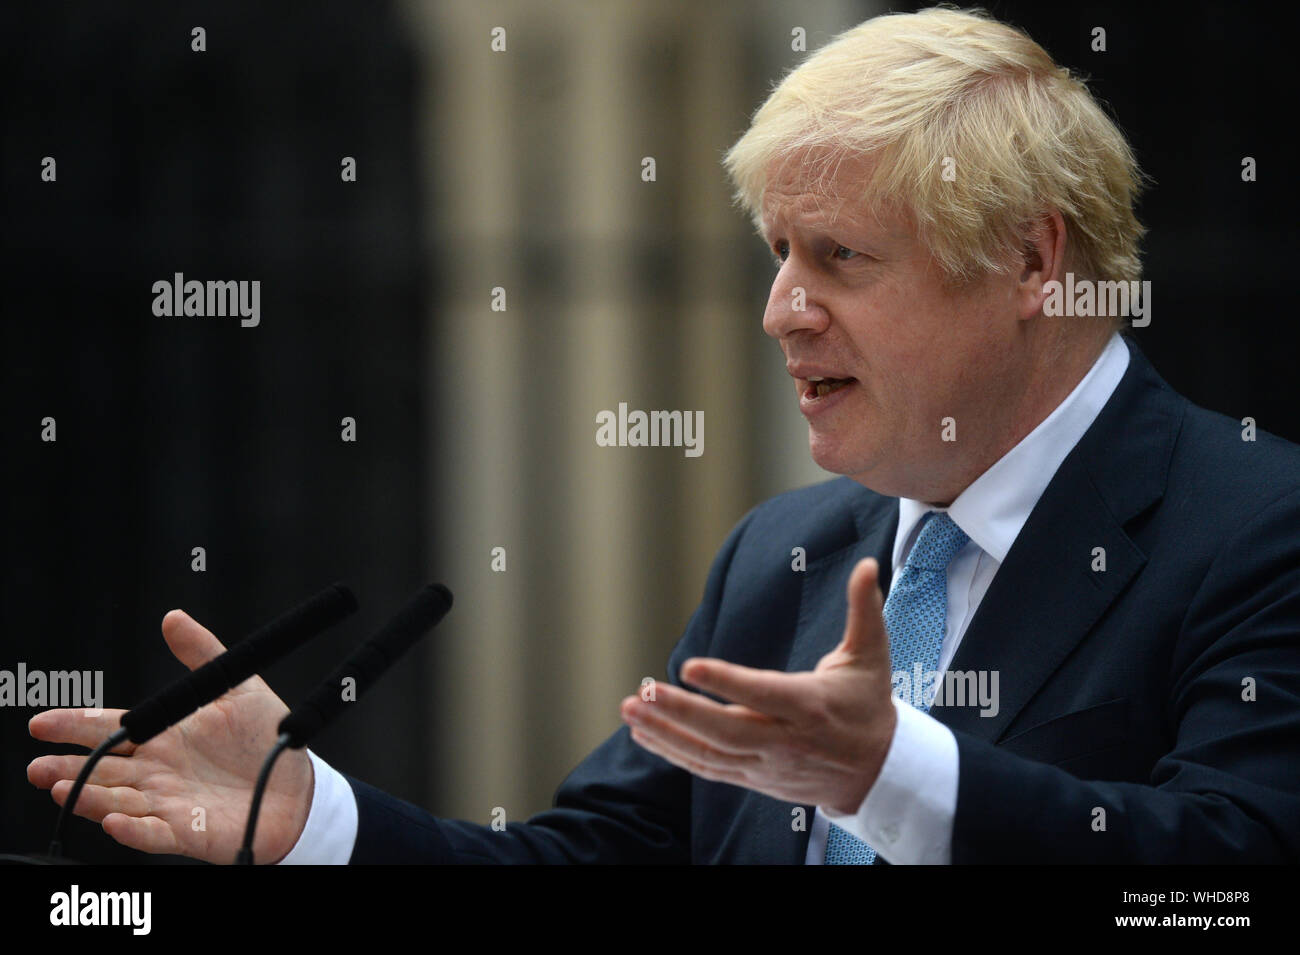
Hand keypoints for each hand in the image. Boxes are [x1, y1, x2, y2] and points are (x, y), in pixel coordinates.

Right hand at [27, 609, 313, 863]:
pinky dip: (132, 830)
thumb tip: (174, 618)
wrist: (300, 784)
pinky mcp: (189, 833)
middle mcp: (159, 773)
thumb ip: (202, 654)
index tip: (41, 723)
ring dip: (90, 798)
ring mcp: (170, 804)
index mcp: (164, 738)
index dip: (74, 726)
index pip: (110, 730)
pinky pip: (154, 834)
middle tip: (39, 767)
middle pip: (102, 771)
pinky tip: (113, 822)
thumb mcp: (237, 688)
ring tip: (62, 789)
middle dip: (67, 769)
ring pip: (118, 802)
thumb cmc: (265, 740)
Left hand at [620, 556, 896, 813]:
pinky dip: (674, 753)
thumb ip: (863, 609)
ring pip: (709, 753)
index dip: (726, 682)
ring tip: (630, 709)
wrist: (877, 773)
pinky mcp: (753, 778)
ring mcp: (766, 764)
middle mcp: (784, 740)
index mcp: (809, 705)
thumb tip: (868, 564)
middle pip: (726, 731)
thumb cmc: (868, 706)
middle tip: (644, 692)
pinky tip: (644, 735)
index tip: (689, 666)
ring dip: (666, 733)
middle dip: (681, 713)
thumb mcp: (871, 656)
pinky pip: (707, 767)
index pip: (762, 694)